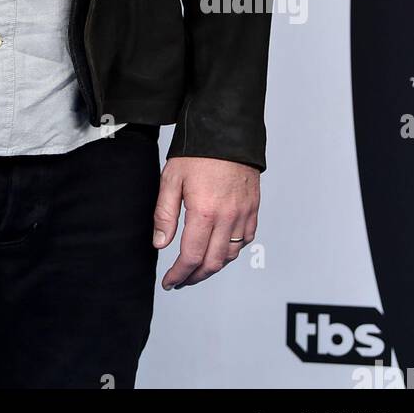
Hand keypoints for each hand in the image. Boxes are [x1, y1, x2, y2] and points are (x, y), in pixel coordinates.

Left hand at [152, 156, 258, 289]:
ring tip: (197, 268)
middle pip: (213, 263)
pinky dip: (232, 251)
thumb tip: (160, 244)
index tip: (170, 282)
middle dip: (195, 277)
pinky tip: (220, 250)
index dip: (179, 274)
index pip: (192, 257)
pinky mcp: (253, 208)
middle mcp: (228, 218)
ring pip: (230, 255)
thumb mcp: (171, 179)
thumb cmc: (197, 152)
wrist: (227, 131)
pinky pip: (245, 240)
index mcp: (204, 212)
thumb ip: (165, 214)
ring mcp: (243, 214)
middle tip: (181, 280)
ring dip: (213, 267)